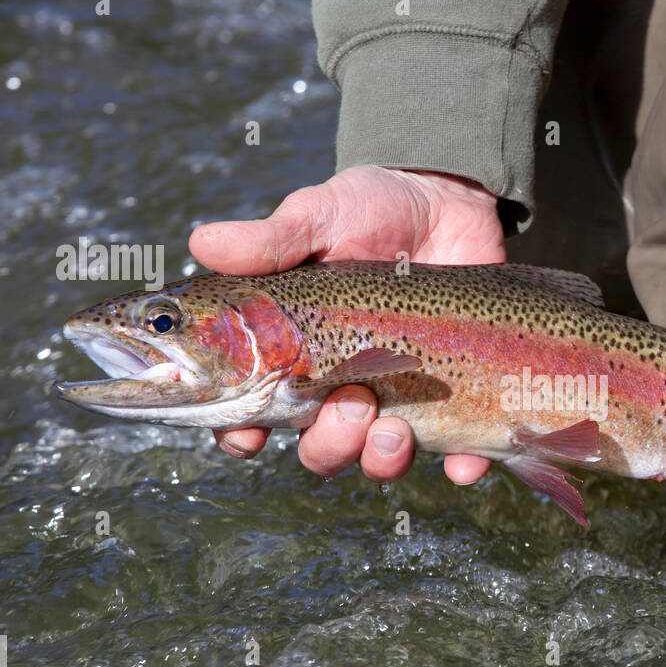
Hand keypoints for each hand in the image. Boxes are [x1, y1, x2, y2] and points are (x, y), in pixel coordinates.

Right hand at [189, 165, 501, 484]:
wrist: (449, 198)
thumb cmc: (371, 209)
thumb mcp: (319, 218)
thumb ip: (269, 241)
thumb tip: (201, 241)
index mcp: (294, 356)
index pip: (252, 414)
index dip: (242, 435)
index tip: (249, 435)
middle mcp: (341, 386)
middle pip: (319, 448)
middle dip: (328, 444)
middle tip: (348, 404)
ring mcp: (399, 395)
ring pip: (377, 458)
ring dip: (379, 458)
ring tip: (393, 427)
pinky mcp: (454, 396)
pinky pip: (458, 455)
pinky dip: (460, 468)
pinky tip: (464, 465)